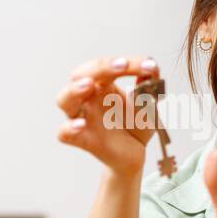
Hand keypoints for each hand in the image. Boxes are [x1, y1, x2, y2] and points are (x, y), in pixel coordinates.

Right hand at [56, 55, 160, 175]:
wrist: (135, 153)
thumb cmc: (136, 125)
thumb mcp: (149, 105)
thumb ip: (150, 88)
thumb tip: (152, 71)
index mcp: (103, 84)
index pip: (110, 66)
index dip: (130, 64)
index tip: (150, 66)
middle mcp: (88, 97)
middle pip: (81, 74)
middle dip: (101, 66)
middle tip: (123, 65)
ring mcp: (82, 117)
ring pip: (64, 99)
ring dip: (75, 89)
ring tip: (88, 85)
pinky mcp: (82, 139)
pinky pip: (65, 133)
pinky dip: (69, 128)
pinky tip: (80, 125)